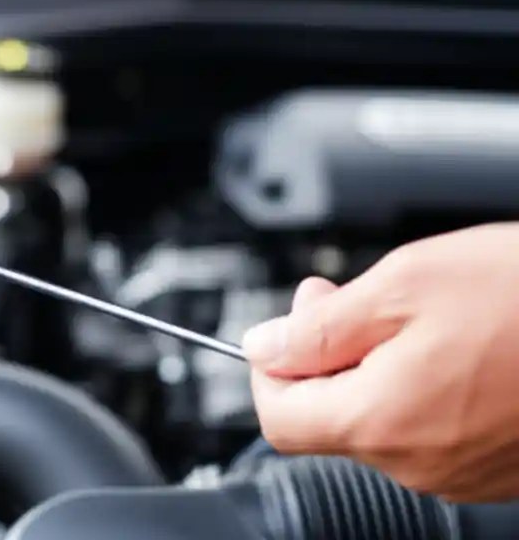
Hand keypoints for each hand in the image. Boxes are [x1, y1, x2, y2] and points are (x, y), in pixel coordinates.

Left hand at [243, 223, 518, 501]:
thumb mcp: (404, 285)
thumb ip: (320, 327)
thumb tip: (264, 347)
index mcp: (382, 420)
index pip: (278, 417)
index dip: (270, 364)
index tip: (292, 321)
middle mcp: (419, 463)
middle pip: (328, 419)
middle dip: (326, 357)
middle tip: (354, 298)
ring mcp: (463, 474)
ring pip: (380, 424)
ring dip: (377, 370)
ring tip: (425, 318)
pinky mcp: (498, 470)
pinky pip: (432, 434)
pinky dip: (425, 390)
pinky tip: (461, 347)